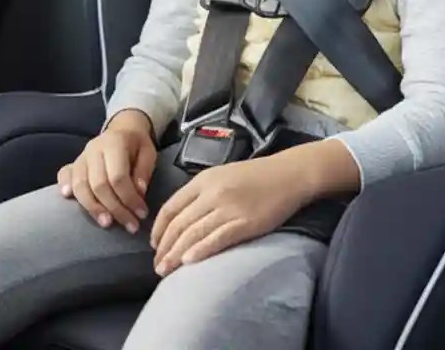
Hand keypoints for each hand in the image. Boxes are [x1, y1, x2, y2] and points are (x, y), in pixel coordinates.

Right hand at [57, 109, 156, 233]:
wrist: (122, 129)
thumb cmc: (137, 145)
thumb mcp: (149, 153)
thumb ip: (143, 171)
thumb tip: (139, 193)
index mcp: (114, 144)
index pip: (118, 177)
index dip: (129, 198)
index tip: (141, 214)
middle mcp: (94, 150)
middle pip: (98, 185)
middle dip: (114, 208)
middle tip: (130, 225)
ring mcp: (81, 156)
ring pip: (80, 185)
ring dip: (93, 208)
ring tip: (106, 223)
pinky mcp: (73, 163)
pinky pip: (64, 174)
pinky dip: (64, 185)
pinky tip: (67, 198)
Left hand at [149, 138, 359, 274]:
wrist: (290, 174)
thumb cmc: (257, 176)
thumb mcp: (222, 175)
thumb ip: (201, 193)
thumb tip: (181, 218)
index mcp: (203, 180)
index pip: (170, 208)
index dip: (158, 230)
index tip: (154, 245)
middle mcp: (212, 193)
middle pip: (179, 225)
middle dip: (164, 248)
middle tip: (157, 266)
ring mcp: (229, 208)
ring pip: (194, 234)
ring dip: (176, 255)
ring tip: (166, 270)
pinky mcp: (245, 222)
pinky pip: (217, 239)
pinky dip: (200, 251)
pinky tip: (189, 262)